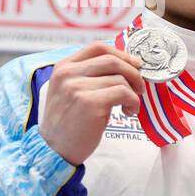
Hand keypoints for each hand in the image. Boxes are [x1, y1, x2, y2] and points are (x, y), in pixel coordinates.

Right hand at [39, 43, 144, 165]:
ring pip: (120, 78)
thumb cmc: (70, 121)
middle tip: (139, 88)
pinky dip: (133, 102)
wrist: (55, 149)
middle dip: (133, 72)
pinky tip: (128, 112)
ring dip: (134, 93)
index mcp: (63, 67)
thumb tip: (128, 64)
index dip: (121, 54)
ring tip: (130, 106)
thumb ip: (90, 75)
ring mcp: (77, 87)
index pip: (97, 47)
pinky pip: (124, 93)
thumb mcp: (72, 90)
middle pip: (112, 60)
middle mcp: (68, 74)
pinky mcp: (90, 103)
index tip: (135, 65)